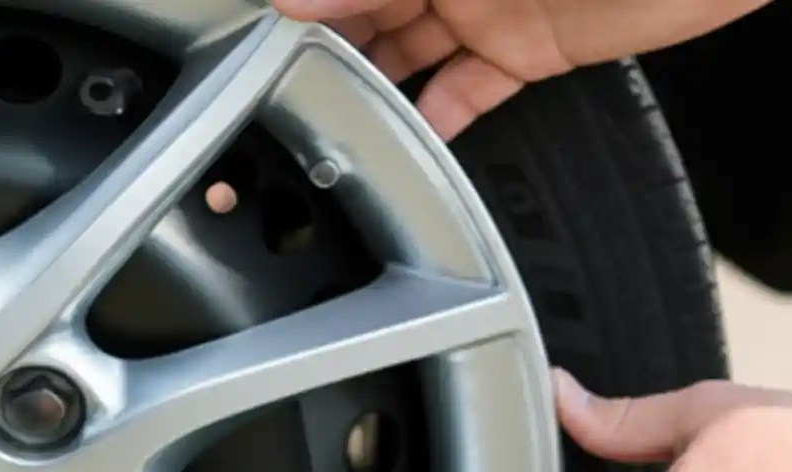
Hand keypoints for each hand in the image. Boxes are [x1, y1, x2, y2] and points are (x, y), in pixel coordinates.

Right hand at [273, 0, 771, 139]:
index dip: (302, 9)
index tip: (259, 42)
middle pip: (367, 12)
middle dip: (327, 48)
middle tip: (283, 93)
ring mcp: (489, 6)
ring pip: (408, 54)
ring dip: (374, 88)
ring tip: (331, 125)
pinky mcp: (532, 49)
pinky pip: (468, 90)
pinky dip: (438, 116)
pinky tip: (408, 138)